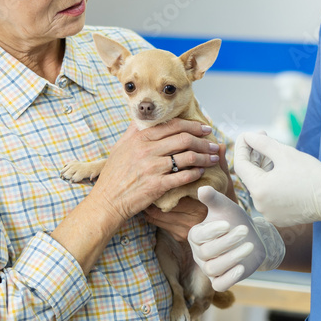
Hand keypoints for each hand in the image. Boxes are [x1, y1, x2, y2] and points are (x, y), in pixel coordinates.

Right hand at [90, 119, 218, 227]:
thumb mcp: (120, 147)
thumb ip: (134, 132)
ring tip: (214, 158)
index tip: (205, 128)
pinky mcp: (157, 185)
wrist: (107, 201)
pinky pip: (183, 176)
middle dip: (204, 141)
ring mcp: (153, 167)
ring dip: (205, 157)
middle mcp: (147, 150)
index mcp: (140, 138)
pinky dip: (196, 173)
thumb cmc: (113, 176)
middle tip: (213, 144)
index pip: (173, 125)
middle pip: (184, 139)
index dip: (193, 125)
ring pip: (188, 157)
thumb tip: (144, 118)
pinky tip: (201, 173)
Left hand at [143, 144, 236, 240]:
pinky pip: (157, 222)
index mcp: (205, 202)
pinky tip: (146, 202)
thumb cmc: (227, 204)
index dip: (166, 174)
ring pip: (157, 212)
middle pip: (164, 200)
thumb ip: (221, 165)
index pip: (179, 185)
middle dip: (152, 187)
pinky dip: (150, 212)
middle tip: (144, 173)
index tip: (158, 163)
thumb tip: (221, 145)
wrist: (229, 234)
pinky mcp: (179, 235)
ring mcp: (186, 229)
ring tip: (142, 187)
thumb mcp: (226, 185)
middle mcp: (194, 218)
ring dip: (148, 200)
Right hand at [189, 186, 284, 291]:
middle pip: (207, 252)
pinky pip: (219, 285)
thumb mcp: (225, 207)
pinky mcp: (220, 280)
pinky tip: (242, 267)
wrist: (251, 237)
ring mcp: (208, 268)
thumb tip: (202, 188)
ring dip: (232, 258)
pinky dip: (229, 278)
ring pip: (214, 268)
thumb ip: (213, 199)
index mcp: (196, 235)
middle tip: (244, 230)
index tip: (228, 223)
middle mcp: (199, 254)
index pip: (198, 236)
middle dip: (227, 242)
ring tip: (250, 246)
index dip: (212, 231)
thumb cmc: (234, 220)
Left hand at [232, 132, 320, 232]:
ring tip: (275, 154)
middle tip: (263, 137)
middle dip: (255, 155)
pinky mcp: (278, 218)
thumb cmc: (311, 175)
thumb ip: (262, 143)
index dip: (242, 147)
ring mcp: (269, 213)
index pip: (240, 164)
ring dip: (263, 169)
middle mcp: (259, 205)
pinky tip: (281, 171)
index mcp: (259, 189)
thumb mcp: (285, 153)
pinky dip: (271, 183)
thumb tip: (248, 136)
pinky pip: (269, 196)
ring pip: (260, 186)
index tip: (248, 135)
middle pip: (250, 175)